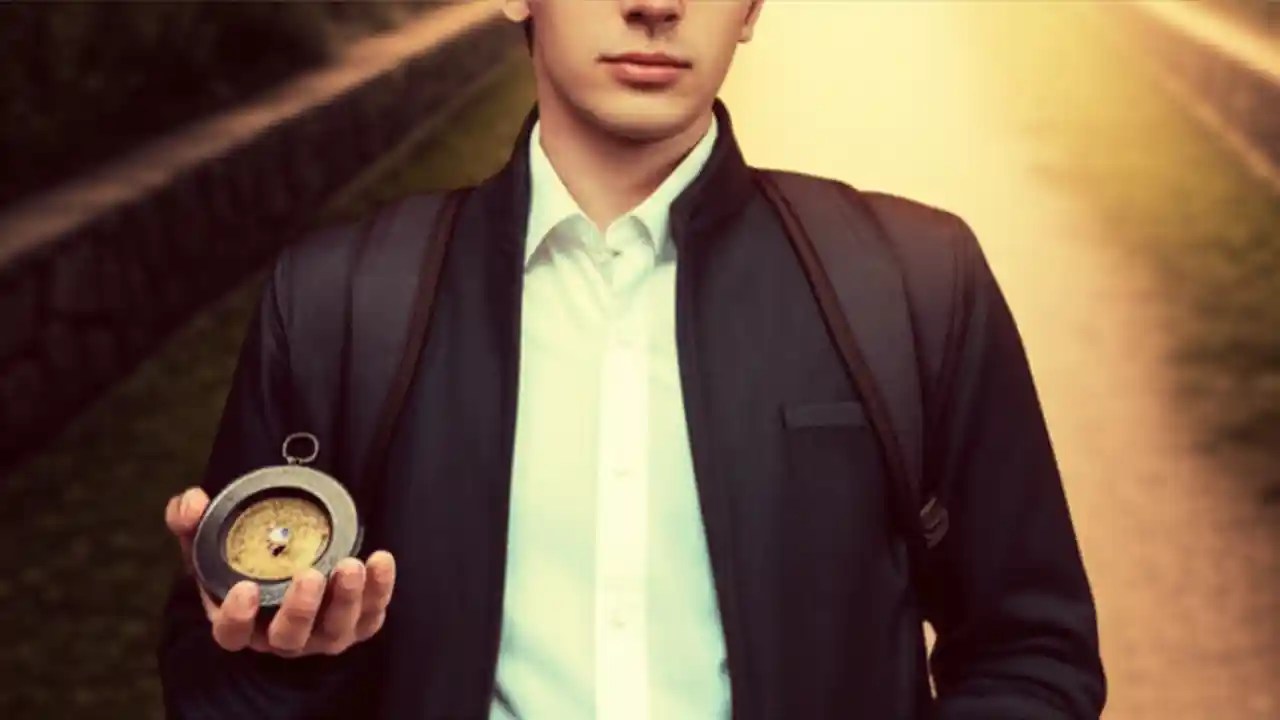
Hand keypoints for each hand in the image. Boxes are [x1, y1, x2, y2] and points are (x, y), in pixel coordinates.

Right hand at [164, 486, 395, 656]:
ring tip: (351, 565)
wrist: (290, 561)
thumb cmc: (249, 559)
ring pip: (334, 630)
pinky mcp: (357, 624)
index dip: (237, 618)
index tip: (244, 589)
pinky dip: (379, 589)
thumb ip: (194, 523)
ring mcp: (321, 635)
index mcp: (243, 622)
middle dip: (300, 609)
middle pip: (289, 636)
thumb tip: (191, 502)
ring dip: (345, 599)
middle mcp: (281, 636)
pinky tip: (380, 560)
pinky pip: (370, 614)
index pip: (232, 634)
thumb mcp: (215, 543)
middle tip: (309, 575)